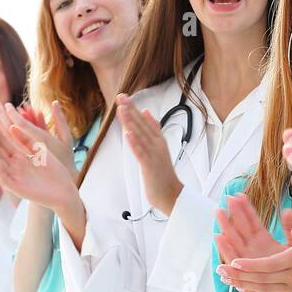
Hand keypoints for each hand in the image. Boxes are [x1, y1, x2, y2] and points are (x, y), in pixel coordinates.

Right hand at [0, 109, 78, 212]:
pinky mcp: (16, 188)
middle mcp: (14, 165)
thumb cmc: (55, 172)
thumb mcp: (40, 152)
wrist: (64, 192)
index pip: (6, 139)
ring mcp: (14, 176)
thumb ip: (27, 140)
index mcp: (20, 156)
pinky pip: (4, 178)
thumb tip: (12, 126)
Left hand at [116, 94, 181, 215]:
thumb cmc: (162, 173)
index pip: (144, 120)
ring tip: (122, 109)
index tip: (123, 97)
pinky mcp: (149, 166)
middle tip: (120, 97)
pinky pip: (141, 153)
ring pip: (140, 135)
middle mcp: (157, 145)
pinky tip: (128, 133)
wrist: (171, 194)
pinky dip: (134, 143)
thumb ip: (154, 130)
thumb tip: (147, 112)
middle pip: (142, 125)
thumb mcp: (159, 147)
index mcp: (158, 140)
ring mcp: (154, 155)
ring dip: (131, 122)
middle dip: (130, 110)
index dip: (133, 108)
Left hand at [214, 196, 291, 291]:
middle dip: (240, 275)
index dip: (251, 264)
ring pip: (264, 289)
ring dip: (243, 284)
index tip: (234, 261)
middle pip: (262, 279)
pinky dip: (254, 291)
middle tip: (221, 270)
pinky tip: (241, 287)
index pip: (270, 265)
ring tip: (225, 278)